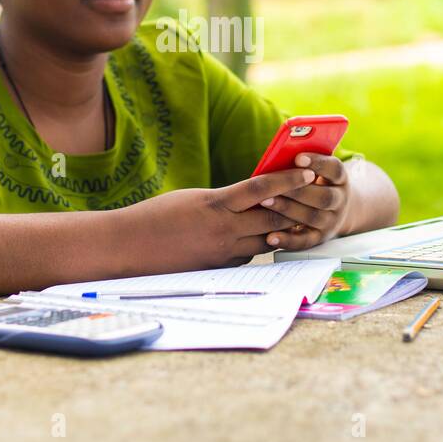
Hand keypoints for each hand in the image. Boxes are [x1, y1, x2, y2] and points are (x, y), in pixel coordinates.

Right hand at [122, 167, 318, 269]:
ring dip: (281, 232)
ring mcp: (223, 253)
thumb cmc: (157, 216)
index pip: (262, 189)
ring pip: (266, 242)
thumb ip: (225, 200)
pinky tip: (259, 240)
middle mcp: (224, 230)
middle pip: (273, 220)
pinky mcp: (218, 269)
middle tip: (313, 199)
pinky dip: (256, 247)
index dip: (288, 180)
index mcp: (217, 204)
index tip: (307, 172)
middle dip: (295, 209)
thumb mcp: (195, 198)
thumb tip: (253, 199)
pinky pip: (247, 257)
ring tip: (298, 221)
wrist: (129, 246)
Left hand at [257, 153, 351, 250]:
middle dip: (297, 190)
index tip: (298, 158)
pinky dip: (287, 240)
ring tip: (264, 201)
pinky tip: (270, 236)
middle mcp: (339, 200)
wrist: (334, 209)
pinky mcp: (318, 238)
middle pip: (324, 197)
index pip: (334, 169)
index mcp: (340, 179)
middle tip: (272, 184)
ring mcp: (330, 221)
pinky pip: (304, 241)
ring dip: (287, 209)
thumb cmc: (315, 183)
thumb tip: (276, 157)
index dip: (318, 163)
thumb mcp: (316, 171)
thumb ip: (301, 165)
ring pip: (312, 217)